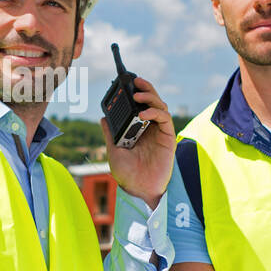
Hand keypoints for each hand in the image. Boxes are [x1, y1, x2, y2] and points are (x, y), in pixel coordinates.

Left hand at [101, 76, 174, 209]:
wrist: (139, 190)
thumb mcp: (113, 151)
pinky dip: (154, 112)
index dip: (135, 93)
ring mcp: (159, 131)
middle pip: (151, 101)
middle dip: (145, 88)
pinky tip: (143, 114)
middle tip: (135, 80)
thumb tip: (103, 118)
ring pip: (160, 106)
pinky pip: (164, 118)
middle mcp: (150, 127)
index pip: (139, 105)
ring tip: (138, 95)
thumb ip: (110, 134)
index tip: (126, 83)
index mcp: (137, 129)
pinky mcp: (168, 137)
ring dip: (150, 97)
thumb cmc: (127, 174)